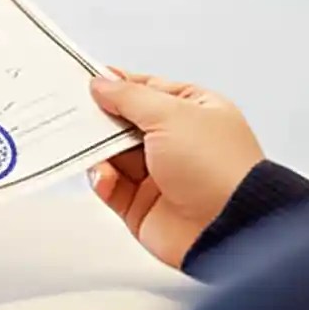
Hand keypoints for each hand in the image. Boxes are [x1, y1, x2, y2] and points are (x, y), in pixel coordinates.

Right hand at [88, 71, 263, 268]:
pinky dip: (103, 180)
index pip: (147, 89)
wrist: (229, 230)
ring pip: (113, 154)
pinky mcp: (143, 205)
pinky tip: (106, 178)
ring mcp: (160, 174)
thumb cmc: (218, 168)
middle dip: (102, 118)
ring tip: (94, 149)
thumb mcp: (170, 115)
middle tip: (79, 113)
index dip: (118, 84)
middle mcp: (177, 141)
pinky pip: (111, 187)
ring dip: (100, 151)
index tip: (87, 80)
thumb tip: (102, 84)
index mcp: (193, 110)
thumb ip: (130, 97)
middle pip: (125, 121)